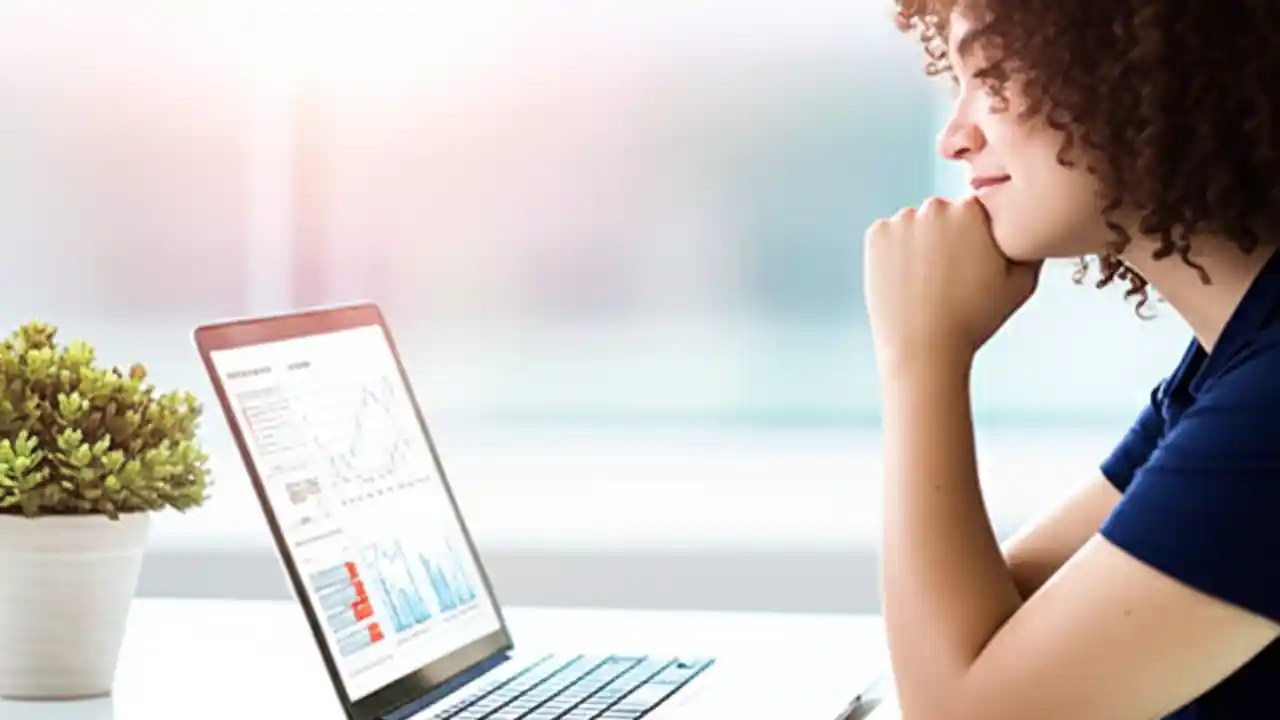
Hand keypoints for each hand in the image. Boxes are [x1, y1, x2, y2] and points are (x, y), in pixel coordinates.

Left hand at [863, 196, 1040, 370]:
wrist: (924, 348)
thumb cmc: (974, 319)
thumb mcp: (1021, 284)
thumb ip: (1031, 245)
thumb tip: (1035, 223)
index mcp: (972, 210)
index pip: (975, 211)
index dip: (975, 239)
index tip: (971, 265)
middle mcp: (935, 207)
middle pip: (942, 214)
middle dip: (946, 236)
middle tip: (948, 276)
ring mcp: (901, 219)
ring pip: (914, 224)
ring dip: (919, 242)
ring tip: (926, 281)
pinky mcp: (876, 235)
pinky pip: (888, 235)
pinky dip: (894, 251)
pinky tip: (906, 279)